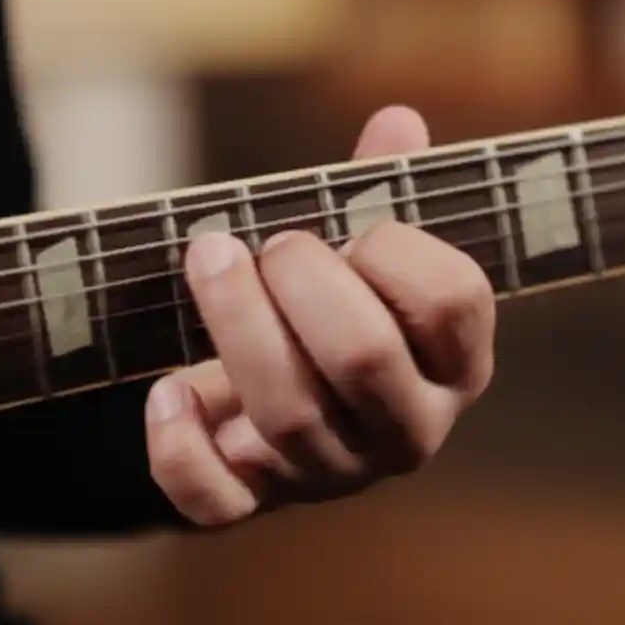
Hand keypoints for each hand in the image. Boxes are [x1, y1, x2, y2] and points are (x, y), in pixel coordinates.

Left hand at [143, 106, 495, 525]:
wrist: (280, 398)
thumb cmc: (337, 305)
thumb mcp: (367, 248)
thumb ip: (383, 191)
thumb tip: (397, 123)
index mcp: (455, 361)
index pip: (451, 302)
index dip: (397, 250)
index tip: (356, 229)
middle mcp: (409, 427)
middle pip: (364, 356)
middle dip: (304, 281)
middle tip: (271, 243)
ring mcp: (335, 473)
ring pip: (289, 415)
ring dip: (238, 324)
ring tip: (209, 257)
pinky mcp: (259, 501)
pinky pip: (219, 500)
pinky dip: (182, 446)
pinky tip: (169, 386)